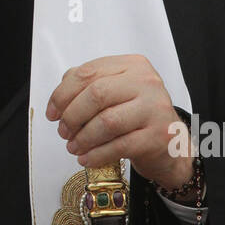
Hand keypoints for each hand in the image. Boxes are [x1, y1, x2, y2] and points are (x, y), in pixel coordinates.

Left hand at [45, 54, 193, 191]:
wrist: (171, 142)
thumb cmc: (137, 115)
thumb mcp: (117, 91)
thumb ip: (89, 85)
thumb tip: (59, 98)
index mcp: (133, 65)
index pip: (88, 72)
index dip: (63, 93)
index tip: (52, 112)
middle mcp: (147, 82)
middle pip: (97, 94)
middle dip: (72, 116)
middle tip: (63, 131)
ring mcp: (155, 109)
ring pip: (107, 121)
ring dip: (83, 138)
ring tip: (73, 146)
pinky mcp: (158, 136)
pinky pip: (119, 146)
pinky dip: (97, 154)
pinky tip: (86, 158)